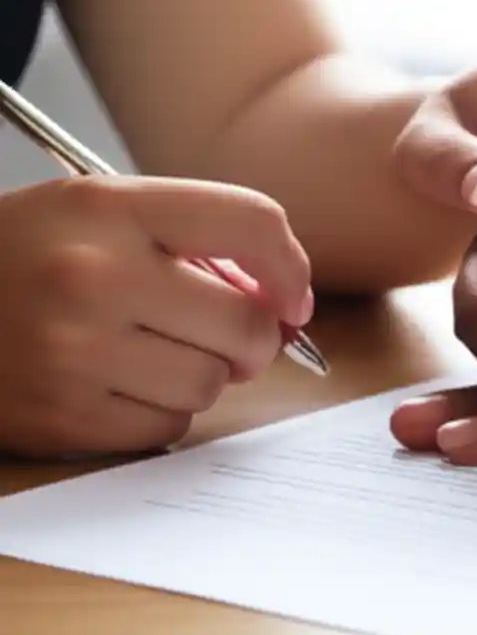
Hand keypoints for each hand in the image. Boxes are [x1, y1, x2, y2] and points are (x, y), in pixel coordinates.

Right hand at [0, 177, 312, 456]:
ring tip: (146, 354)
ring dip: (199, 375)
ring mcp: (73, 351)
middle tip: (223, 335)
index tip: (292, 296)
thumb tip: (282, 302)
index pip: (251, 223)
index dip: (291, 267)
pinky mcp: (60, 418)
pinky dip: (159, 413)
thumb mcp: (93, 215)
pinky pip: (168, 427)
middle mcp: (93, 275)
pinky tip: (114, 386)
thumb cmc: (22, 260)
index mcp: (107, 207)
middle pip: (247, 323)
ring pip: (212, 382)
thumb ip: (190, 240)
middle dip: (251, 337)